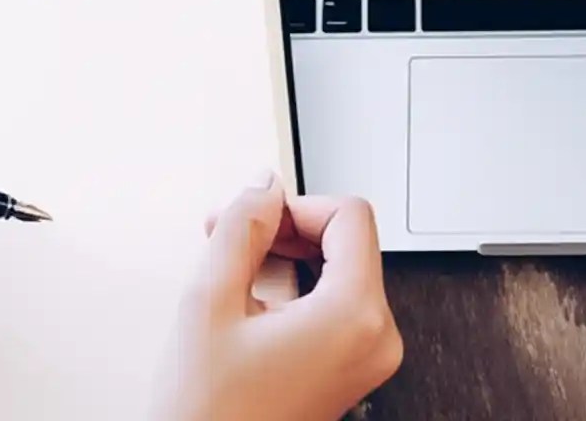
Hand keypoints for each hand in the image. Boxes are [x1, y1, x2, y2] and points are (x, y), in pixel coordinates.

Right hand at [150, 179, 402, 420]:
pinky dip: (296, 288)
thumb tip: (264, 187)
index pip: (351, 216)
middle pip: (349, 242)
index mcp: (356, 316)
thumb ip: (241, 229)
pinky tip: (251, 296)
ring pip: (341, 270)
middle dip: (287, 229)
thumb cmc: (208, 415)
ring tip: (231, 265)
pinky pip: (337, 302)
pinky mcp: (354, 367)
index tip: (254, 216)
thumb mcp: (209, 304)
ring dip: (288, 256)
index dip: (298, 204)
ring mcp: (369, 356)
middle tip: (230, 232)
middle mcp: (377, 336)